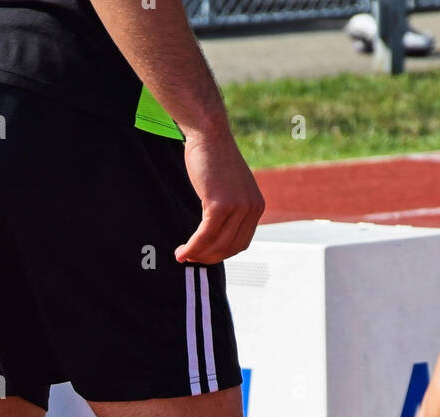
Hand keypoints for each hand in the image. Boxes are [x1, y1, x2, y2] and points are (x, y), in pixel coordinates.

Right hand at [175, 127, 264, 264]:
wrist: (209, 133)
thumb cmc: (214, 157)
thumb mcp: (230, 187)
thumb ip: (230, 209)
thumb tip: (217, 234)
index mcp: (256, 206)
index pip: (241, 242)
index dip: (221, 253)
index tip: (205, 256)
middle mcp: (251, 208)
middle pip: (230, 247)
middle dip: (208, 258)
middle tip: (190, 259)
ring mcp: (237, 207)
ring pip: (217, 244)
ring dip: (198, 255)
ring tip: (183, 256)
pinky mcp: (220, 204)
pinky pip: (205, 235)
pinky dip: (193, 246)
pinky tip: (183, 251)